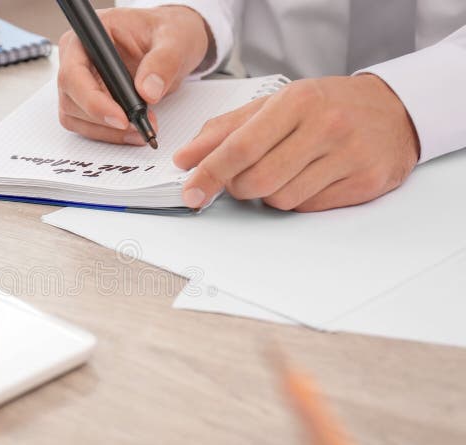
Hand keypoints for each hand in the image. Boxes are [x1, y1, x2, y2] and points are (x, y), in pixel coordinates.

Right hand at [57, 6, 209, 144]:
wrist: (172, 45)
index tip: (121, 119)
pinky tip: (133, 132)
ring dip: (107, 132)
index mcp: (90, 35)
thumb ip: (163, 62)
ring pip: (75, 117)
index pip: (73, 73)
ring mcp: (79, 83)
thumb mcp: (175, 40)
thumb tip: (148, 92)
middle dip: (104, 120)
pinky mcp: (87, 102)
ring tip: (141, 129)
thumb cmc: (167, 33)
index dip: (92, 100)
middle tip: (139, 127)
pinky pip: (87, 126)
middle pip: (71, 99)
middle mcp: (77, 59)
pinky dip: (110, 135)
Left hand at [174, 75, 420, 210]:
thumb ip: (225, 130)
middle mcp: (325, 126)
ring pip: (281, 199)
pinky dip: (299, 198)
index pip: (240, 147)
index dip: (210, 173)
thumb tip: (186, 157)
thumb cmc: (326, 106)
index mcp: (297, 101)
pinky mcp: (365, 182)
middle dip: (239, 186)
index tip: (191, 191)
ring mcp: (348, 155)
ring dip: (270, 193)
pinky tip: (310, 178)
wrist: (394, 110)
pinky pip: (309, 207)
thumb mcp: (274, 104)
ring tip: (286, 170)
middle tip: (243, 177)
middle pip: (258, 180)